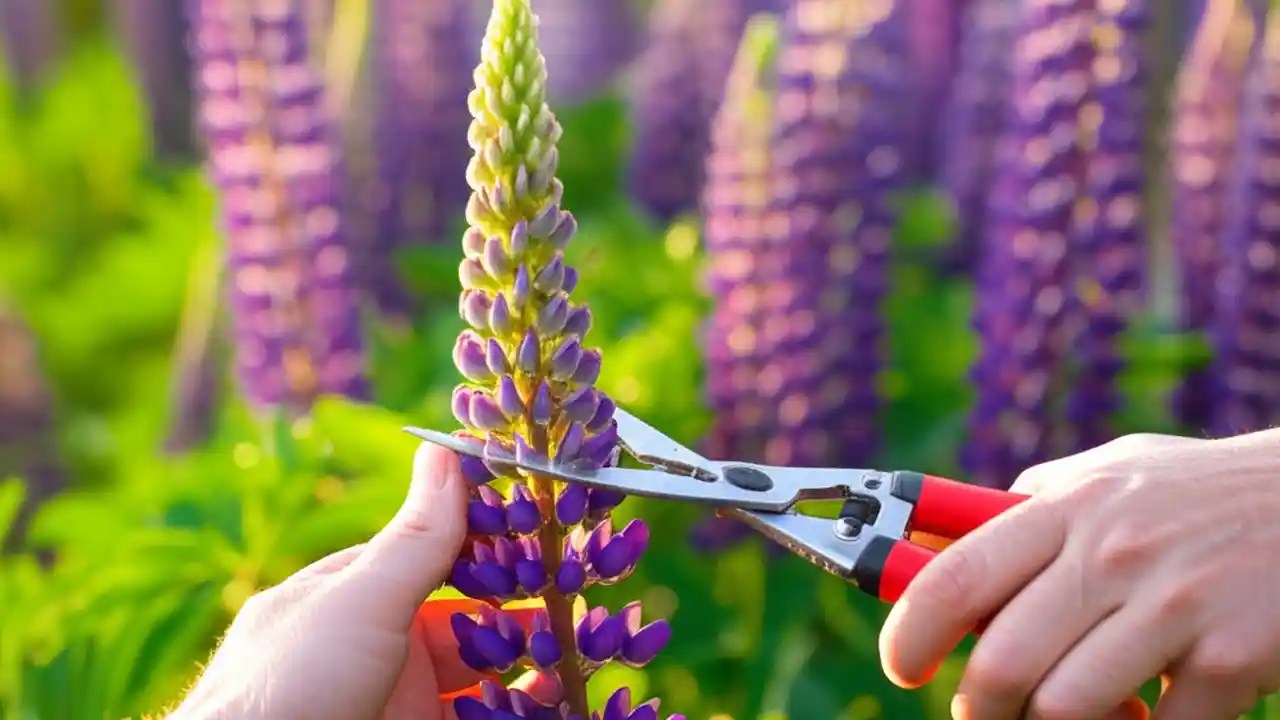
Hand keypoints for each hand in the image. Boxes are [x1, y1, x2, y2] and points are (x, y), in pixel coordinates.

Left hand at [171, 443, 546, 719]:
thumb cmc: (288, 685)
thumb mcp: (359, 601)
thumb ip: (416, 537)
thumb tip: (447, 452)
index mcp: (355, 597)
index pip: (438, 556)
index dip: (496, 544)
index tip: (555, 533)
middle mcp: (378, 649)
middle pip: (469, 623)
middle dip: (525, 614)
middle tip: (582, 604)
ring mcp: (397, 701)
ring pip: (480, 680)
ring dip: (530, 670)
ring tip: (582, 657)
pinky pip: (479, 717)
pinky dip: (517, 707)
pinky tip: (559, 699)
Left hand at [879, 430, 1279, 719]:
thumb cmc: (1195, 490)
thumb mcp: (1107, 472)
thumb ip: (1034, 505)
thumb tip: (945, 540)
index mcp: (1067, 508)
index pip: (956, 577)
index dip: (910, 632)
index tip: (901, 665)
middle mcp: (1111, 554)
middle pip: (1002, 663)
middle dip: (976, 706)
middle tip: (980, 710)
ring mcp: (1174, 607)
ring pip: (1065, 708)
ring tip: (1054, 714)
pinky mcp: (1232, 658)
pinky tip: (1144, 710)